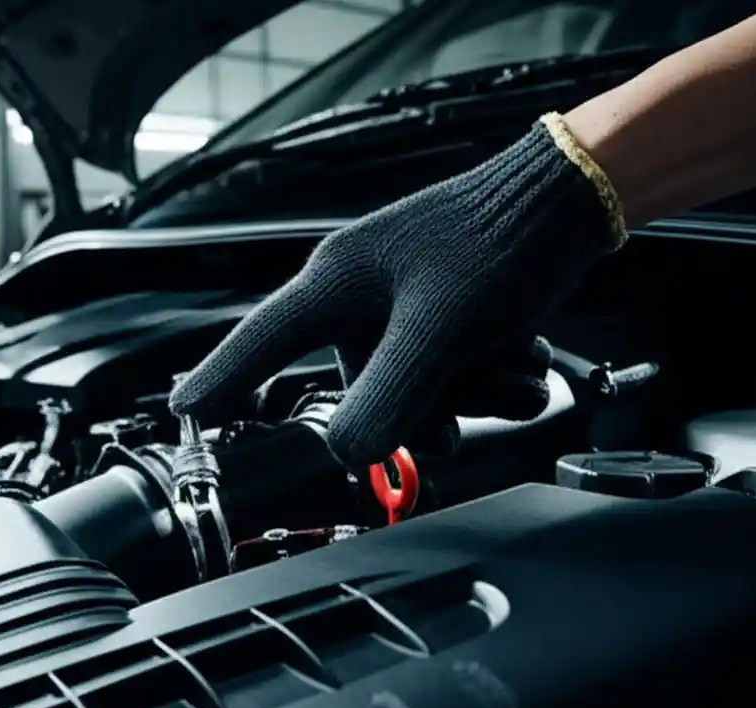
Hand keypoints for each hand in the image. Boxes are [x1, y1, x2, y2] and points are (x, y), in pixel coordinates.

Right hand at [171, 116, 620, 467]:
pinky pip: (456, 378)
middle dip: (423, 407)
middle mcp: (363, 298)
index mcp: (338, 285)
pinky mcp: (445, 319)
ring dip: (475, 390)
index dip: (221, 380)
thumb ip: (386, 398)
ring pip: (421, 391)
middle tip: (464, 392)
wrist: (568, 204)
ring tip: (510, 356)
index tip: (186, 413)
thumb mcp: (436, 331)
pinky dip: (494, 376)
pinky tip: (520, 349)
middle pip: (365, 390)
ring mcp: (406, 310)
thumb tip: (343, 455)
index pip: (261, 341)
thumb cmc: (494, 245)